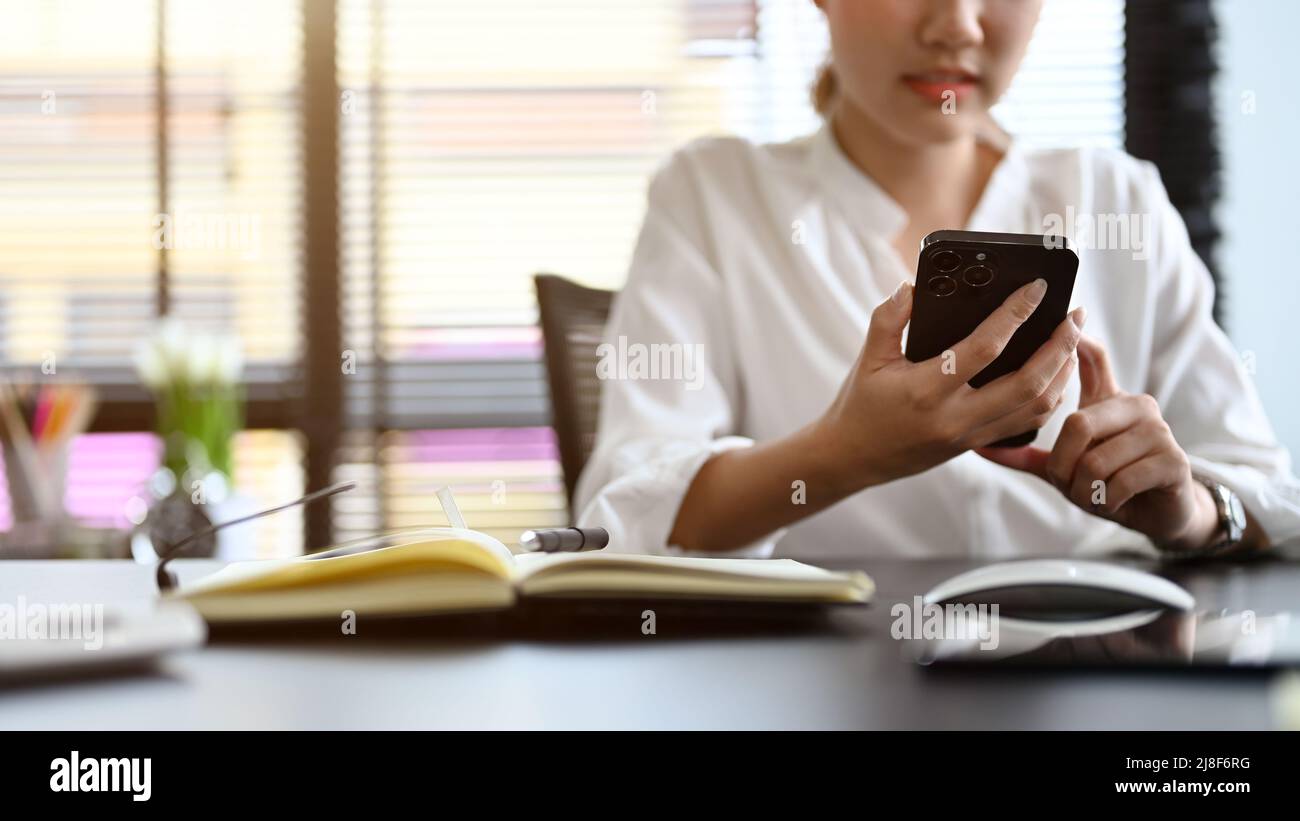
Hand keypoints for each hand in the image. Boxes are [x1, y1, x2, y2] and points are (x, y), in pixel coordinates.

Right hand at [817, 277, 1084, 492]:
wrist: (853, 458)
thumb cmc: (860, 405)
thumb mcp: (867, 358)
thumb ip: (888, 320)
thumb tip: (912, 287)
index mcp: (925, 391)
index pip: (984, 348)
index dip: (1016, 315)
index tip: (1036, 288)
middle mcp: (954, 417)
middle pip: (1029, 383)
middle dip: (1060, 346)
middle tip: (1074, 315)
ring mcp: (968, 435)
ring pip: (1037, 408)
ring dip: (1062, 372)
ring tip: (1072, 340)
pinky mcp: (975, 444)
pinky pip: (1026, 422)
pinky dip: (1050, 396)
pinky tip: (1054, 372)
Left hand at [976, 334, 1219, 551]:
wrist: (1159, 512)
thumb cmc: (1107, 481)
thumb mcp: (1066, 463)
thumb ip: (1028, 452)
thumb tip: (979, 445)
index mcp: (1109, 399)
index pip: (1094, 358)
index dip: (1076, 342)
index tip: (1065, 326)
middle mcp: (1137, 405)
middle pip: (1078, 423)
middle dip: (1062, 464)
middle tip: (1067, 483)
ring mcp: (1159, 430)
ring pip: (1096, 459)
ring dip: (1083, 488)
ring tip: (1091, 495)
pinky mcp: (1174, 461)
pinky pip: (1121, 480)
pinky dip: (1106, 500)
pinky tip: (1112, 502)